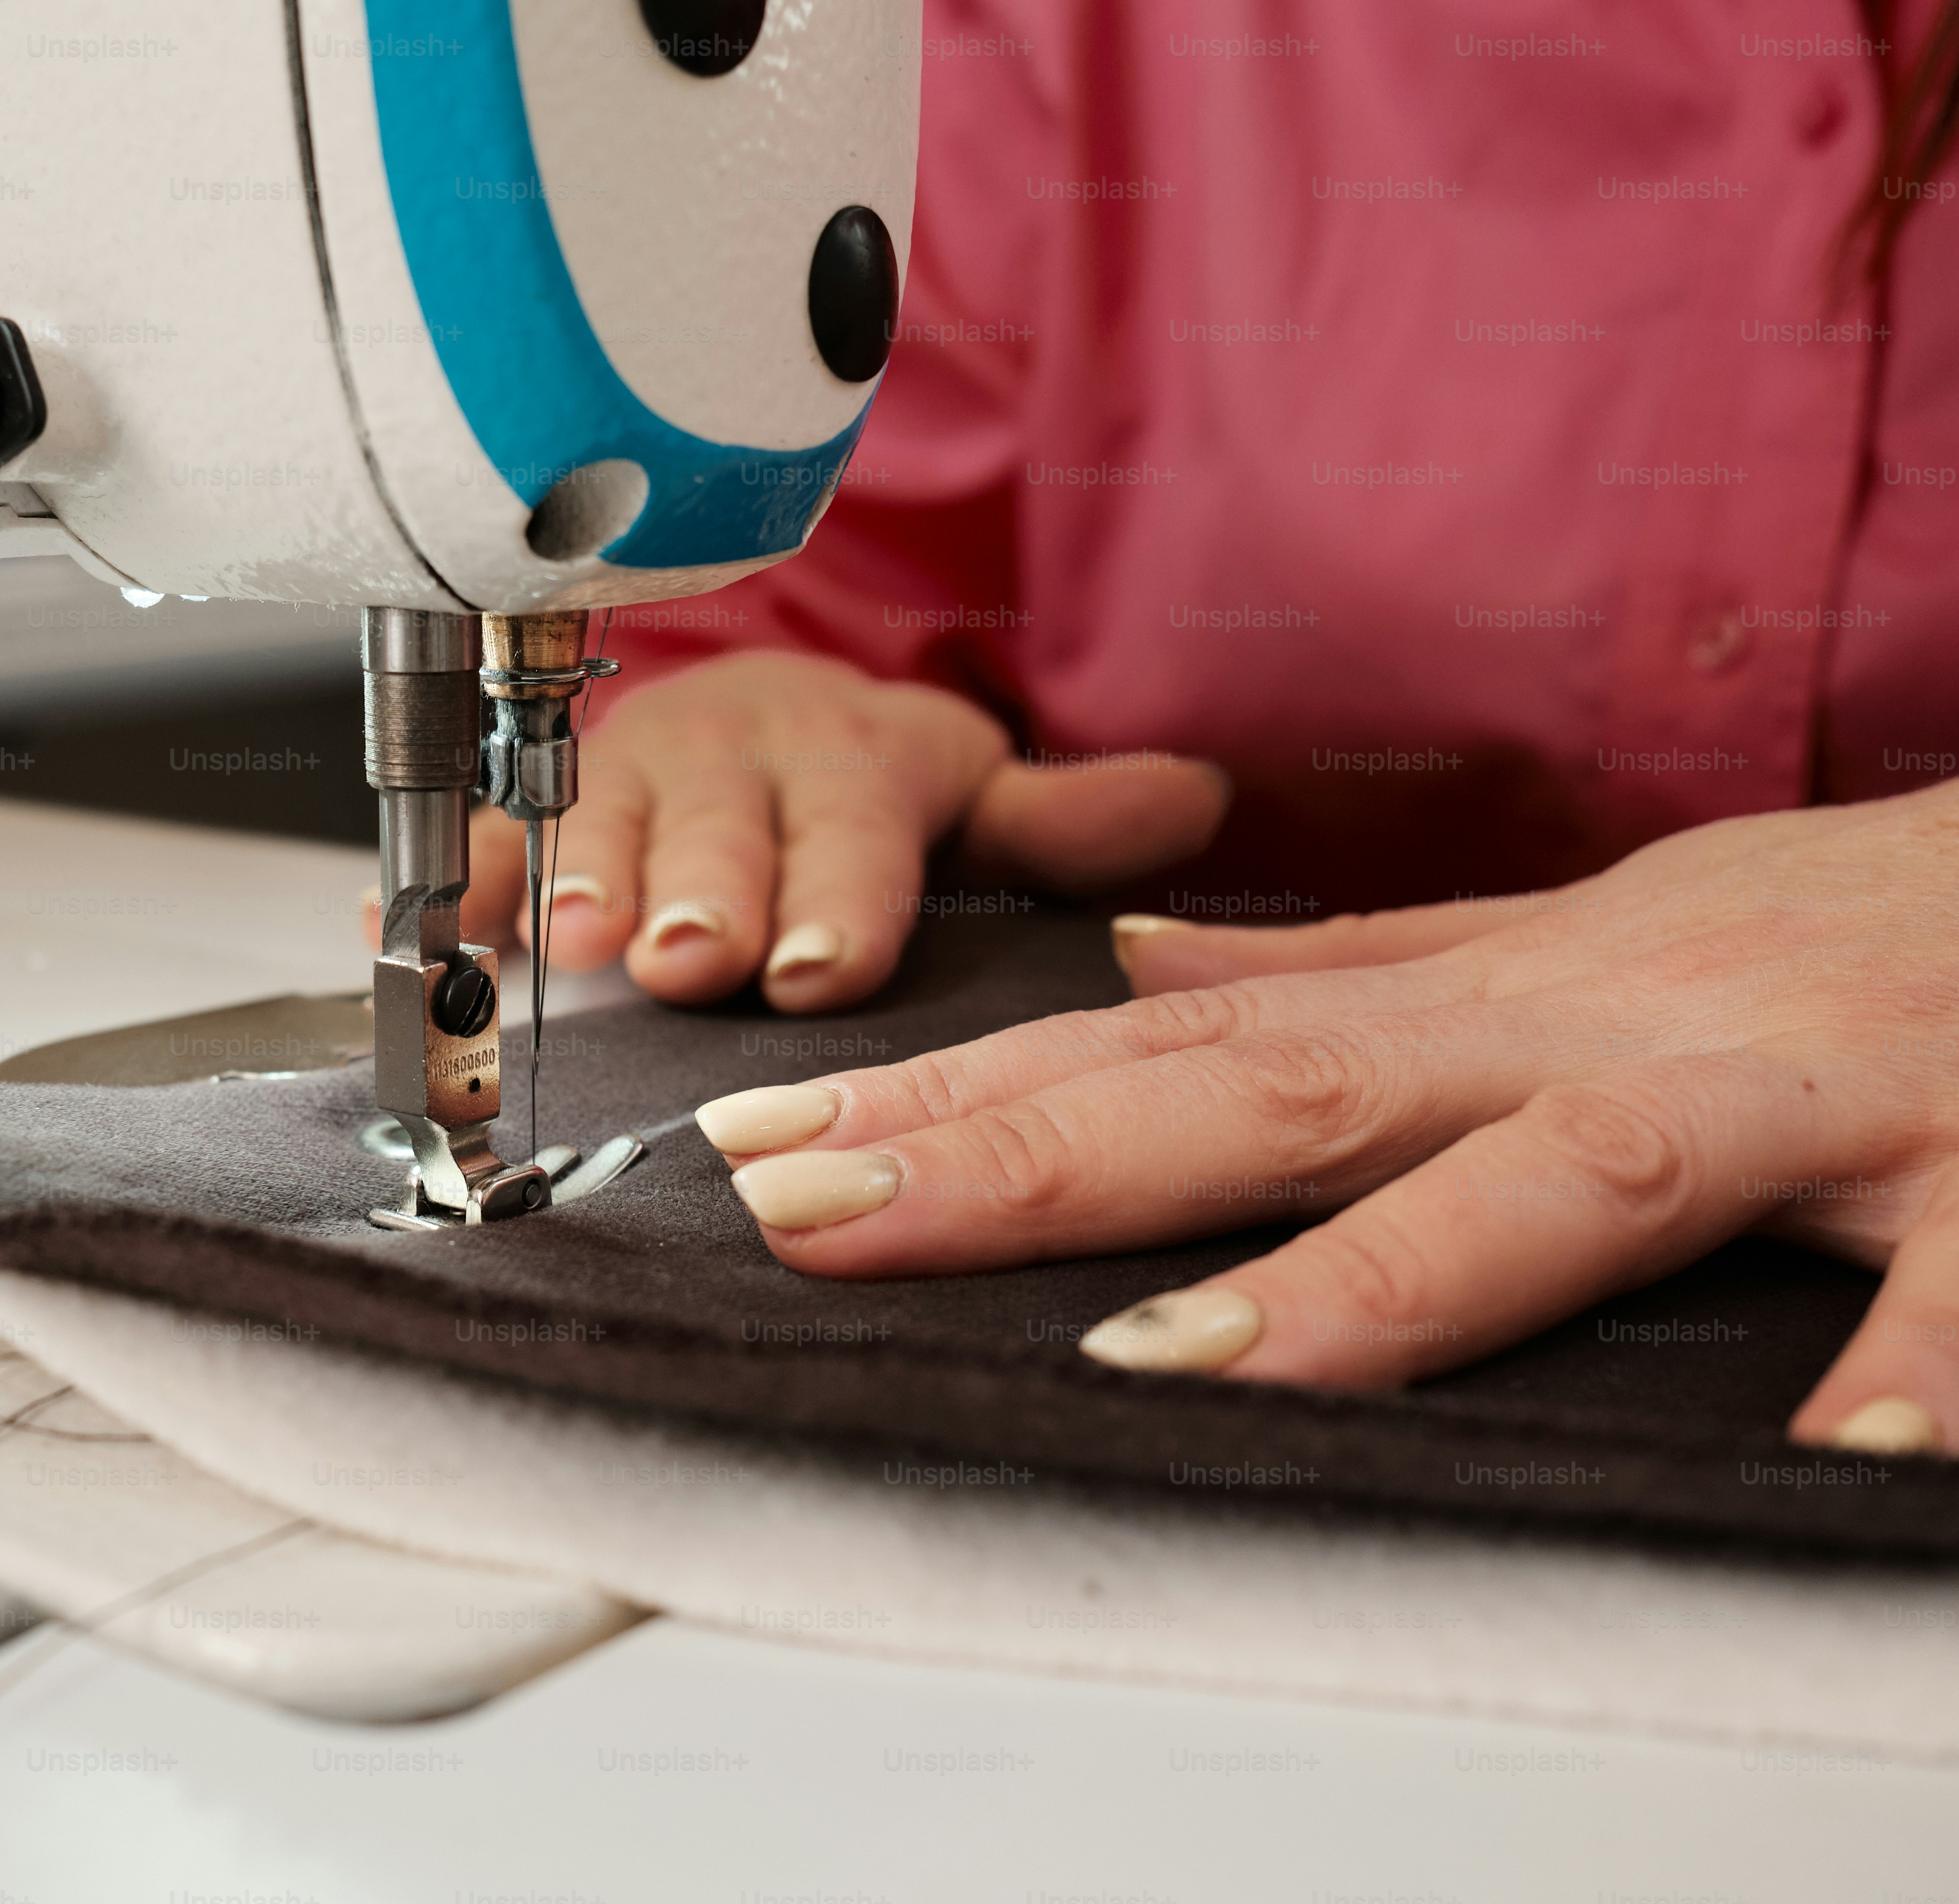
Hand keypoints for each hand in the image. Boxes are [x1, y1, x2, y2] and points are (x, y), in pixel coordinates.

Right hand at [377, 652, 1226, 1012]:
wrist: (753, 723)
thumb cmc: (867, 789)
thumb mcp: (974, 800)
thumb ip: (1062, 821)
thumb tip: (1192, 799)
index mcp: (855, 760)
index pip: (856, 826)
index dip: (840, 897)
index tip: (822, 968)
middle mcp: (739, 759)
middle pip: (721, 828)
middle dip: (702, 891)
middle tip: (688, 958)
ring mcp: (630, 777)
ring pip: (600, 821)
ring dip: (577, 878)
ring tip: (565, 939)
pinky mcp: (540, 804)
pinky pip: (490, 832)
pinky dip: (460, 872)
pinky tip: (416, 913)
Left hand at [696, 784, 1958, 1455]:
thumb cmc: (1825, 925)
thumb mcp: (1568, 933)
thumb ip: (1359, 966)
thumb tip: (1145, 961)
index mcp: (1494, 1002)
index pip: (1174, 1048)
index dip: (961, 1098)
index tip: (766, 1148)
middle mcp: (1600, 1035)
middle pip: (1287, 1094)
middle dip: (1044, 1159)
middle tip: (826, 1216)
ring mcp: (1794, 1096)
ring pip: (1567, 1176)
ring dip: (1379, 1274)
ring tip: (1176, 1364)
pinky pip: (1958, 1279)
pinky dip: (1912, 1362)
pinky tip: (1837, 1458)